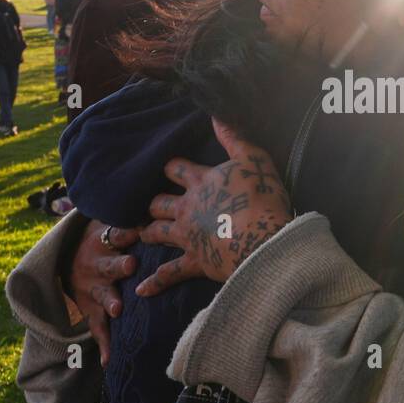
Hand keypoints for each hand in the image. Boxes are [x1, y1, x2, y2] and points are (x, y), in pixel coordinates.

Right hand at [65, 220, 138, 366]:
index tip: (139, 229)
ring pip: (102, 294)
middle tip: (130, 264)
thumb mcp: (109, 223)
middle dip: (119, 265)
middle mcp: (97, 265)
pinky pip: (97, 328)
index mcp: (105, 242)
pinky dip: (103, 345)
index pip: (117, 234)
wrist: (65, 262)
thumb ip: (134, 217)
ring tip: (118, 309)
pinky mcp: (90, 310)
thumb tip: (167, 196)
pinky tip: (108, 361)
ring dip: (110, 300)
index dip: (127, 232)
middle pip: (109, 264)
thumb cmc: (104, 241)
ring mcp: (92, 289)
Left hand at [136, 118, 291, 295]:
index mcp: (200, 182)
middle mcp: (187, 208)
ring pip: (157, 232)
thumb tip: (216, 112)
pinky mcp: (195, 261)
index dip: (170, 167)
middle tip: (148, 205)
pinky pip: (169, 274)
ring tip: (137, 235)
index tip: (167, 167)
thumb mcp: (253, 158)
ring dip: (146, 232)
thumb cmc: (263, 197)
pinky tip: (140, 290)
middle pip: (160, 202)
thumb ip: (233, 136)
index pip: (175, 169)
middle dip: (154, 202)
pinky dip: (155, 282)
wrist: (267, 238)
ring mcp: (188, 236)